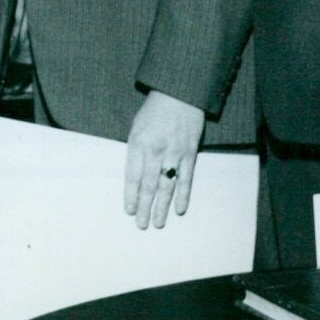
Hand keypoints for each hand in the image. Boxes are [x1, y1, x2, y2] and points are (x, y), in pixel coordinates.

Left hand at [122, 90, 205, 227]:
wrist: (179, 94)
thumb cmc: (153, 111)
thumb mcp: (136, 127)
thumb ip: (135, 151)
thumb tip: (135, 177)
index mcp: (138, 143)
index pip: (132, 175)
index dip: (131, 195)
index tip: (129, 210)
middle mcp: (156, 150)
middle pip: (149, 184)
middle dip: (145, 207)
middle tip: (142, 225)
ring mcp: (174, 152)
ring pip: (168, 185)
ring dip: (163, 206)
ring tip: (159, 223)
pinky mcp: (190, 153)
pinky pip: (186, 178)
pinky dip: (183, 195)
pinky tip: (179, 209)